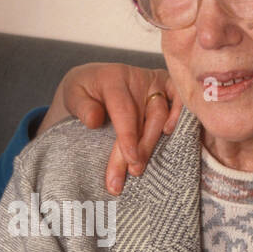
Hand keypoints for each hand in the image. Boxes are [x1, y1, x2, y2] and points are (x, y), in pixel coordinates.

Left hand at [37, 63, 181, 194]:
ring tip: (140, 167)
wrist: (94, 79)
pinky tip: (170, 134)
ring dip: (153, 143)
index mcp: (113, 78)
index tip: (130, 159)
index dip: (128, 136)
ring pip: (161, 114)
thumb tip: (94, 121)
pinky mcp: (166, 86)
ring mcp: (154, 82)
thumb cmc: (84, 91)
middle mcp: (137, 78)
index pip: (124, 109)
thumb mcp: (73, 95)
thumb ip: (82, 107)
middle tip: (132, 173)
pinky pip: (180, 99)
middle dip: (140, 148)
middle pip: (145, 116)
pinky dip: (180, 116)